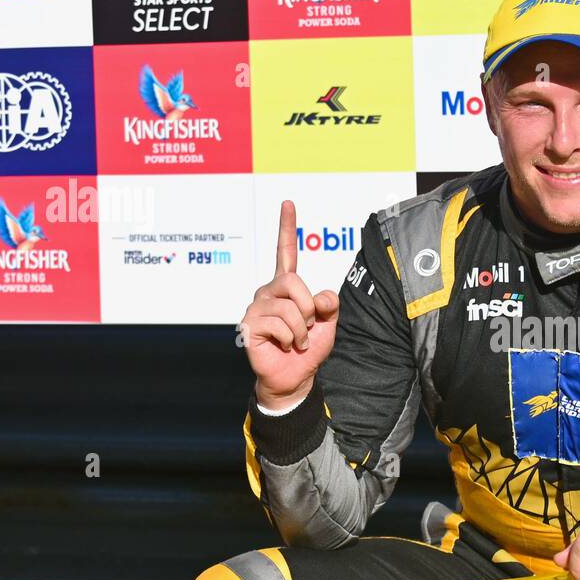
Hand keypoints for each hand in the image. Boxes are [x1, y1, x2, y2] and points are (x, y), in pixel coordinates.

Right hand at [241, 200, 339, 408]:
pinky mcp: (249, 324)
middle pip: (293, 281)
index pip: (285, 252)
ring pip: (289, 307)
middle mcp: (268, 291)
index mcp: (286, 286)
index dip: (286, 228)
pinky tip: (283, 345)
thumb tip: (321, 296)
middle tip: (307, 327)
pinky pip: (281, 325)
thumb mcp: (328, 323)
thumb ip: (329, 305)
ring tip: (295, 340)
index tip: (288, 203)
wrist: (294, 376)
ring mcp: (256, 306)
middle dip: (309, 307)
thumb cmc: (308, 348)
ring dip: (302, 329)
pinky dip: (291, 339)